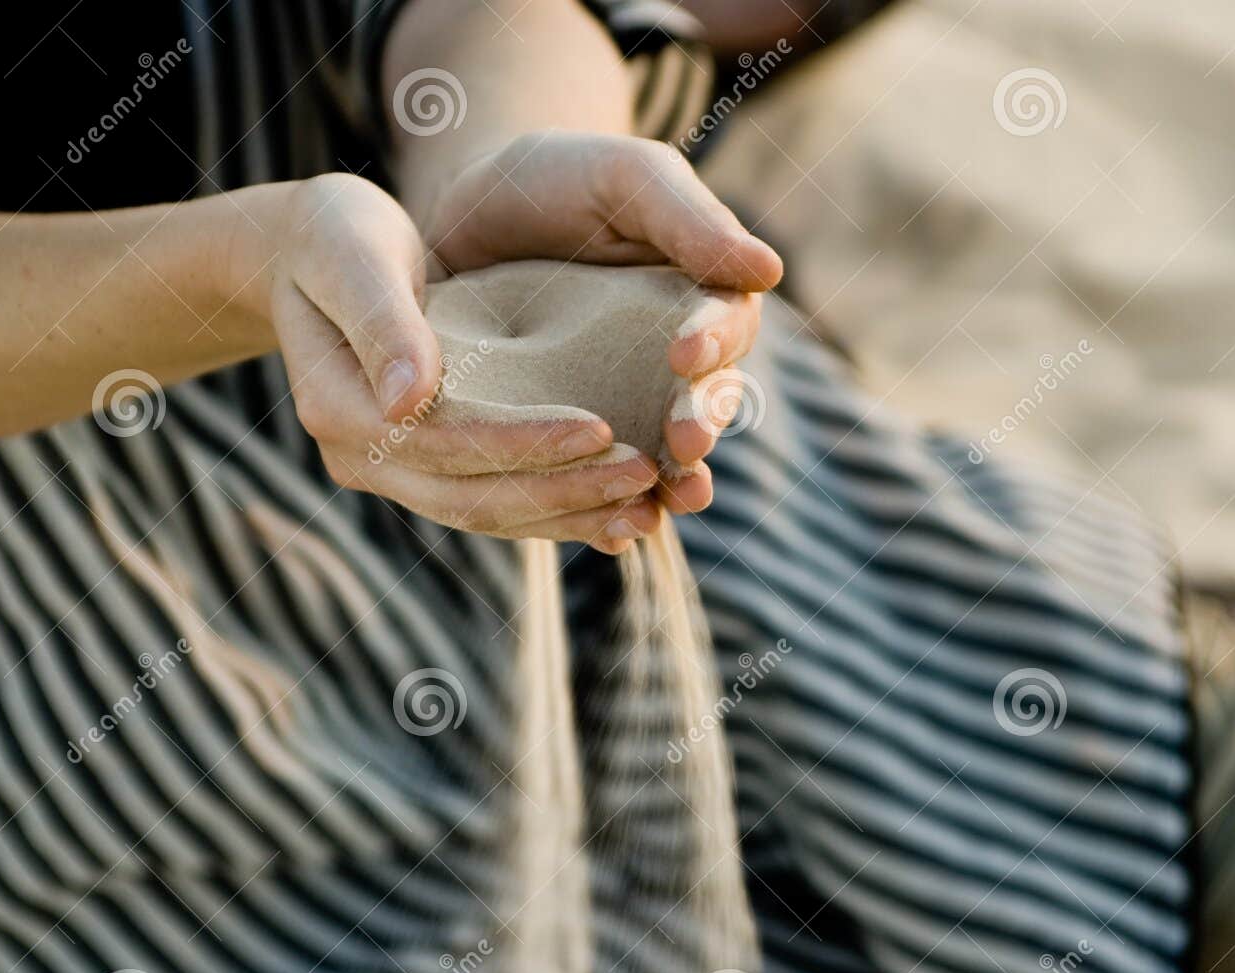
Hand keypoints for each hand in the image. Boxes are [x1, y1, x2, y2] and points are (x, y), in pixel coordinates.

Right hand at [243, 173, 662, 549]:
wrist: (314, 259)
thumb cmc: (334, 237)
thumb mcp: (352, 255)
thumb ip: (381, 320)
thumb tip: (409, 398)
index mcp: (340, 411)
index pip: (441, 443)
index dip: (521, 441)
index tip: (599, 426)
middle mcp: (363, 460)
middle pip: (471, 497)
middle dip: (563, 490)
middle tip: (646, 475)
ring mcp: (394, 474)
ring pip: (489, 514)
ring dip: (570, 516)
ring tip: (648, 509)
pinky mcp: (430, 471)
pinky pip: (498, 505)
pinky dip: (559, 512)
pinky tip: (621, 512)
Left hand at [417, 130, 782, 512]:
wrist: (465, 213)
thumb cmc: (556, 179)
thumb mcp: (623, 178)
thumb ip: (689, 219)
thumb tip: (768, 272)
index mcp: (698, 297)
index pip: (725, 327)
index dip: (713, 344)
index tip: (685, 351)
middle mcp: (671, 362)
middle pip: (705, 403)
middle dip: (700, 426)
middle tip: (685, 442)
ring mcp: (624, 404)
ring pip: (662, 456)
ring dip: (670, 486)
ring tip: (665, 506)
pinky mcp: (571, 437)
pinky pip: (598, 482)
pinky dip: (608, 511)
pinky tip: (608, 533)